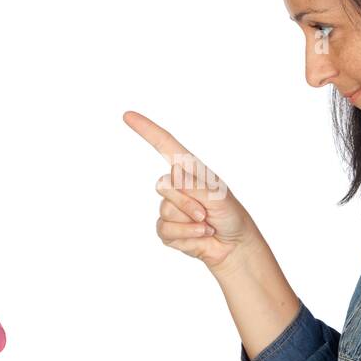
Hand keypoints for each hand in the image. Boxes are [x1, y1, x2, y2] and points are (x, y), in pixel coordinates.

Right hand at [123, 110, 258, 270]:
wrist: (232, 245)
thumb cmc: (230, 215)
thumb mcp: (218, 196)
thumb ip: (194, 186)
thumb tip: (172, 174)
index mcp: (189, 170)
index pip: (165, 145)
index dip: (146, 130)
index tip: (128, 115)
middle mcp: (177, 185)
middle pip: (163, 186)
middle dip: (187, 203)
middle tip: (206, 213)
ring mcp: (169, 207)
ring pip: (165, 210)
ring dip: (189, 223)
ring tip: (206, 225)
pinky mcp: (166, 228)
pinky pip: (164, 229)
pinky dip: (185, 236)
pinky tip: (199, 236)